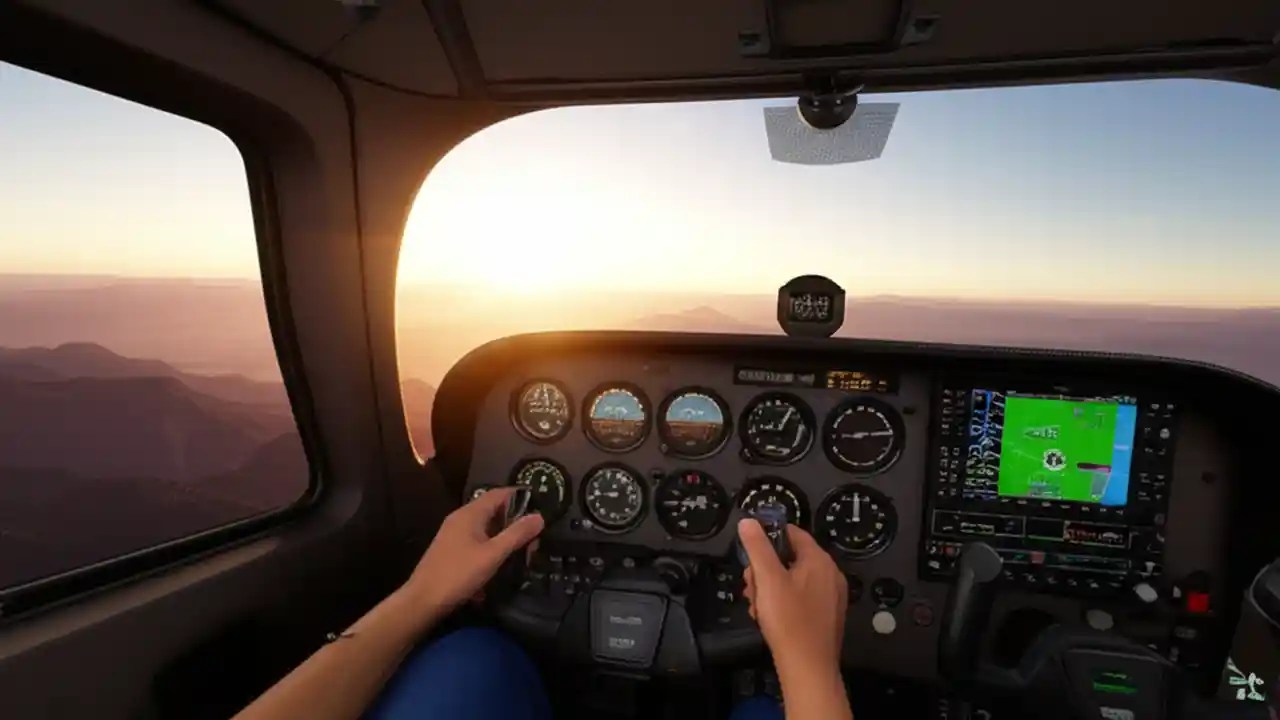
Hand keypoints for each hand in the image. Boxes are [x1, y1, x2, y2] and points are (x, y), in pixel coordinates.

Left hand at [402, 488, 543, 621]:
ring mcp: (453, 534)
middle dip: (514, 520)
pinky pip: (477, 539)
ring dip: (503, 535)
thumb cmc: (459, 574)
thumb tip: (540, 516)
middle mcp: (460, 518)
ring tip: (522, 549)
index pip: (499, 494)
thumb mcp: (493, 555)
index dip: (520, 497)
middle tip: (535, 536)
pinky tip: (500, 561)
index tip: (541, 506)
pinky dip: (491, 545)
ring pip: (485, 526)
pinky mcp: (451, 549)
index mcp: (470, 514)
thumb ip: (516, 534)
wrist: (423, 600)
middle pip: (493, 509)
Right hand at [739, 519, 847, 677]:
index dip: (767, 539)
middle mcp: (831, 574)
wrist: (808, 668)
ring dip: (770, 588)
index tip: (750, 555)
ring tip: (758, 606)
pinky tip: (771, 618)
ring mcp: (831, 597)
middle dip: (765, 570)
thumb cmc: (788, 620)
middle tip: (750, 587)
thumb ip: (757, 547)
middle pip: (791, 558)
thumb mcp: (767, 579)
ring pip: (794, 580)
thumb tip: (748, 521)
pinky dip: (784, 603)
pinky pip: (802, 598)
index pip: (792, 532)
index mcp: (819, 560)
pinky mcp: (827, 616)